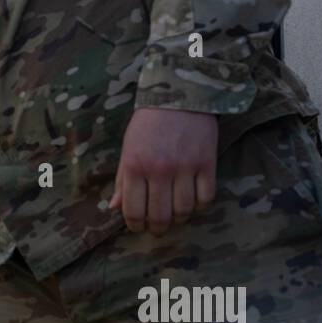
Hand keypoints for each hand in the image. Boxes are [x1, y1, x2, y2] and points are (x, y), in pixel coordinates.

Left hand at [112, 107, 217, 235]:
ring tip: (175, 215)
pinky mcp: (207, 162)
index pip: (133, 210)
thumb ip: (122, 179)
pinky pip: (206, 197)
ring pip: (184, 210)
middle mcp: (159, 169)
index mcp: (134, 165)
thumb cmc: (148, 124)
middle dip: (158, 228)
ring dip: (179, 218)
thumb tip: (114, 207)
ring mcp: (185, 167)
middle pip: (160, 216)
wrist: (178, 94)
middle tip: (158, 228)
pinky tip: (193, 200)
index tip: (138, 227)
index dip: (136, 225)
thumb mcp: (128, 148)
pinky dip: (200, 205)